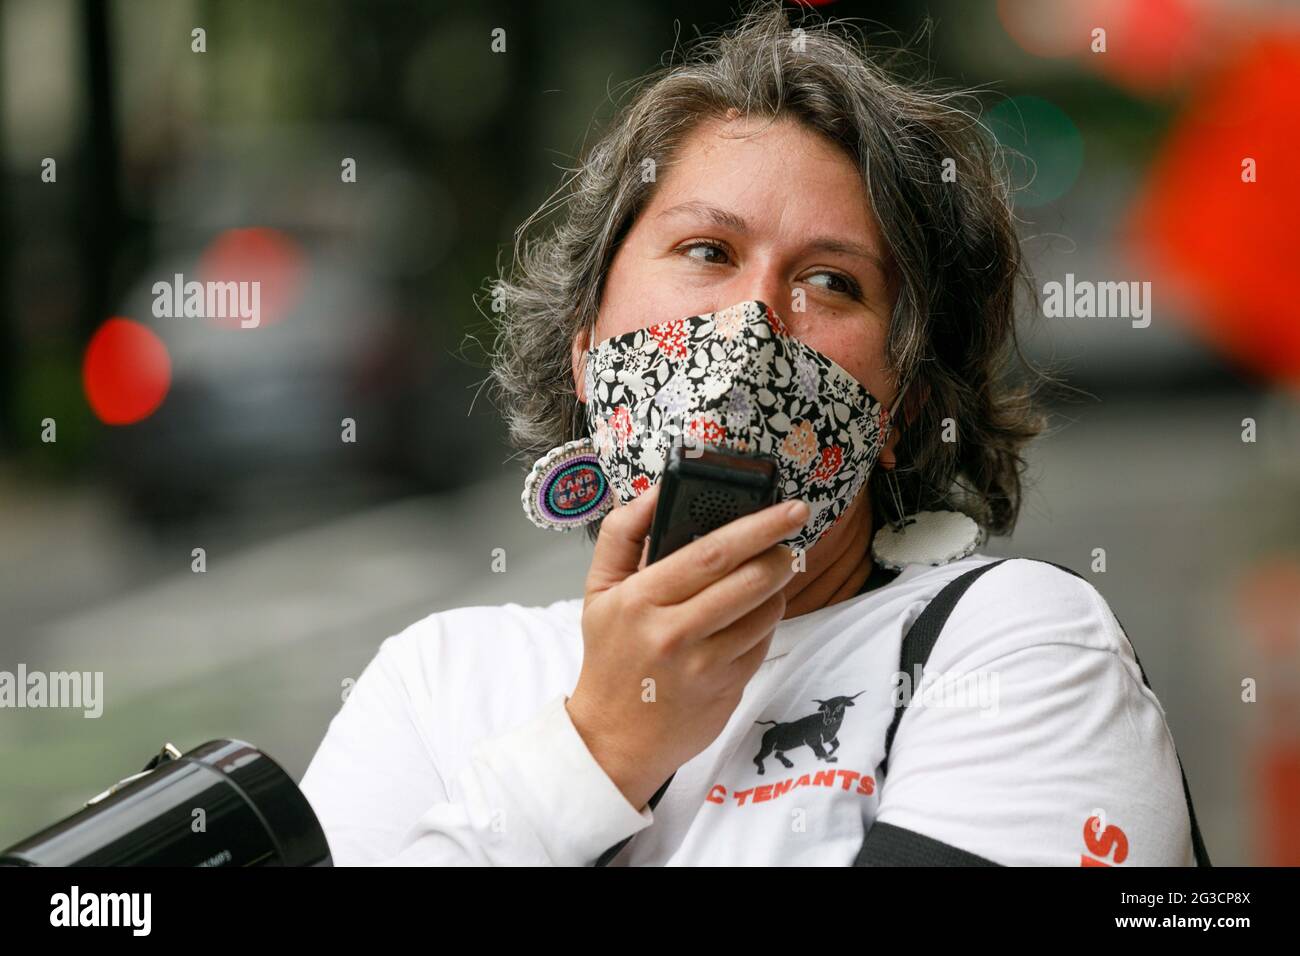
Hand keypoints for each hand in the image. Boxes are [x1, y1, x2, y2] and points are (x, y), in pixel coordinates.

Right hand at [566, 484, 808, 809]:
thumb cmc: (611, 656)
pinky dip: (766, 621)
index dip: (757, 527)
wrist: (614, 738)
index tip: (787, 509)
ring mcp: (703, 665)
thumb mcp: (599, 591)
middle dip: (779, 553)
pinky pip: (762, 642)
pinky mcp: (726, 688)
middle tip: (791, 536)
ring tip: (770, 573)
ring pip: (764, 612)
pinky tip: (754, 613)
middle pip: (747, 580)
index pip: (711, 553)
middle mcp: (673, 632)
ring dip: (777, 586)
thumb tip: (658, 490)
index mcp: (640, 600)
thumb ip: (622, 534)